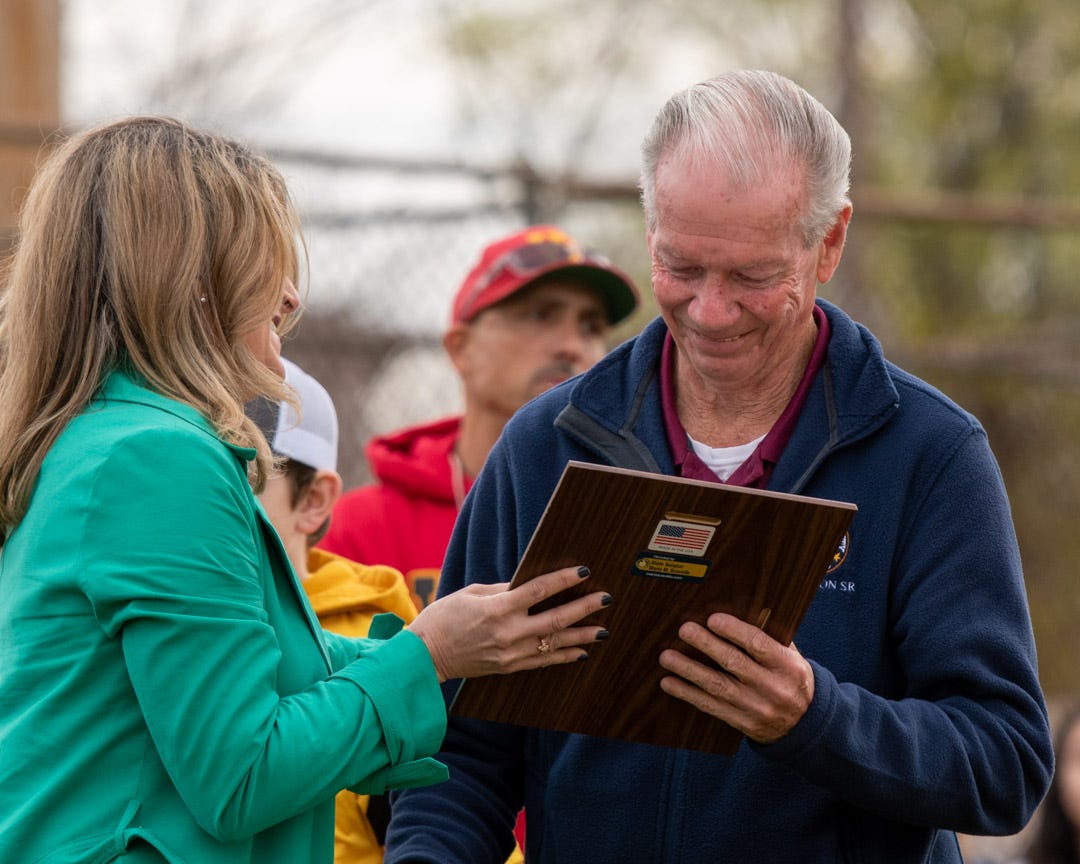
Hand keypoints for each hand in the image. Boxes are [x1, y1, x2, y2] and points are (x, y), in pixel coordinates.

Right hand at [409, 565, 610, 681]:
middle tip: (605, 599)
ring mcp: (510, 653)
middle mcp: (508, 632)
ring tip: (603, 629)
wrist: (425, 656)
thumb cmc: (444, 617)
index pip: (539, 590)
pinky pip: (543, 662)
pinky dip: (564, 657)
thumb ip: (502, 590)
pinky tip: (581, 651)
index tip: (584, 572)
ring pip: (554, 644)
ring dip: (581, 636)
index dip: (564, 580)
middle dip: (583, 609)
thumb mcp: (471, 594)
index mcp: (497, 609)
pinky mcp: (509, 667)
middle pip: (555, 619)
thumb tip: (528, 584)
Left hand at [658, 612, 813, 743]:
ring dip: (689, 670)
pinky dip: (687, 693)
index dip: (734, 631)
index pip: (758, 645)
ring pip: (717, 687)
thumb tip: (738, 610)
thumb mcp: (791, 656)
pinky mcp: (742, 723)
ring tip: (667, 657)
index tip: (713, 619)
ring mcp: (756, 708)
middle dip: (706, 645)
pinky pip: (710, 706)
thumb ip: (770, 637)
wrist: (804, 723)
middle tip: (684, 629)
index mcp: (787, 666)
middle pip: (734, 664)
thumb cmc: (790, 677)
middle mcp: (772, 688)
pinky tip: (669, 683)